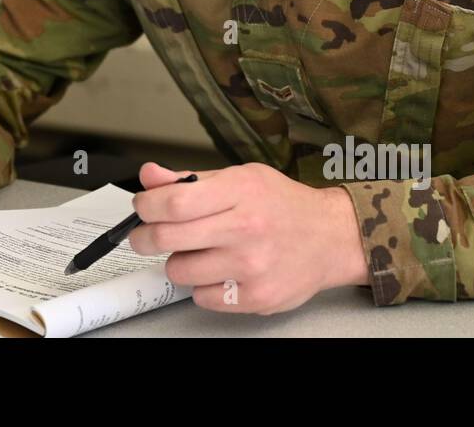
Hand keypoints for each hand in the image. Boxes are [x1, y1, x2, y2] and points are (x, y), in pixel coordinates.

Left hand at [127, 161, 368, 314]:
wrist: (331, 237)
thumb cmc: (282, 205)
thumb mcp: (240, 178)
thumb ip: (190, 180)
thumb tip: (149, 176)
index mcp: (240, 191)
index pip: (173, 202)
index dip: (146, 206)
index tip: (142, 208)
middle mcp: (246, 228)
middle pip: (168, 237)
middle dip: (145, 237)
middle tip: (146, 235)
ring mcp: (252, 267)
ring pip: (179, 271)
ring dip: (178, 262)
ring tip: (197, 251)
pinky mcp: (257, 297)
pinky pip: (202, 297)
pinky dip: (202, 286)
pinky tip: (219, 271)